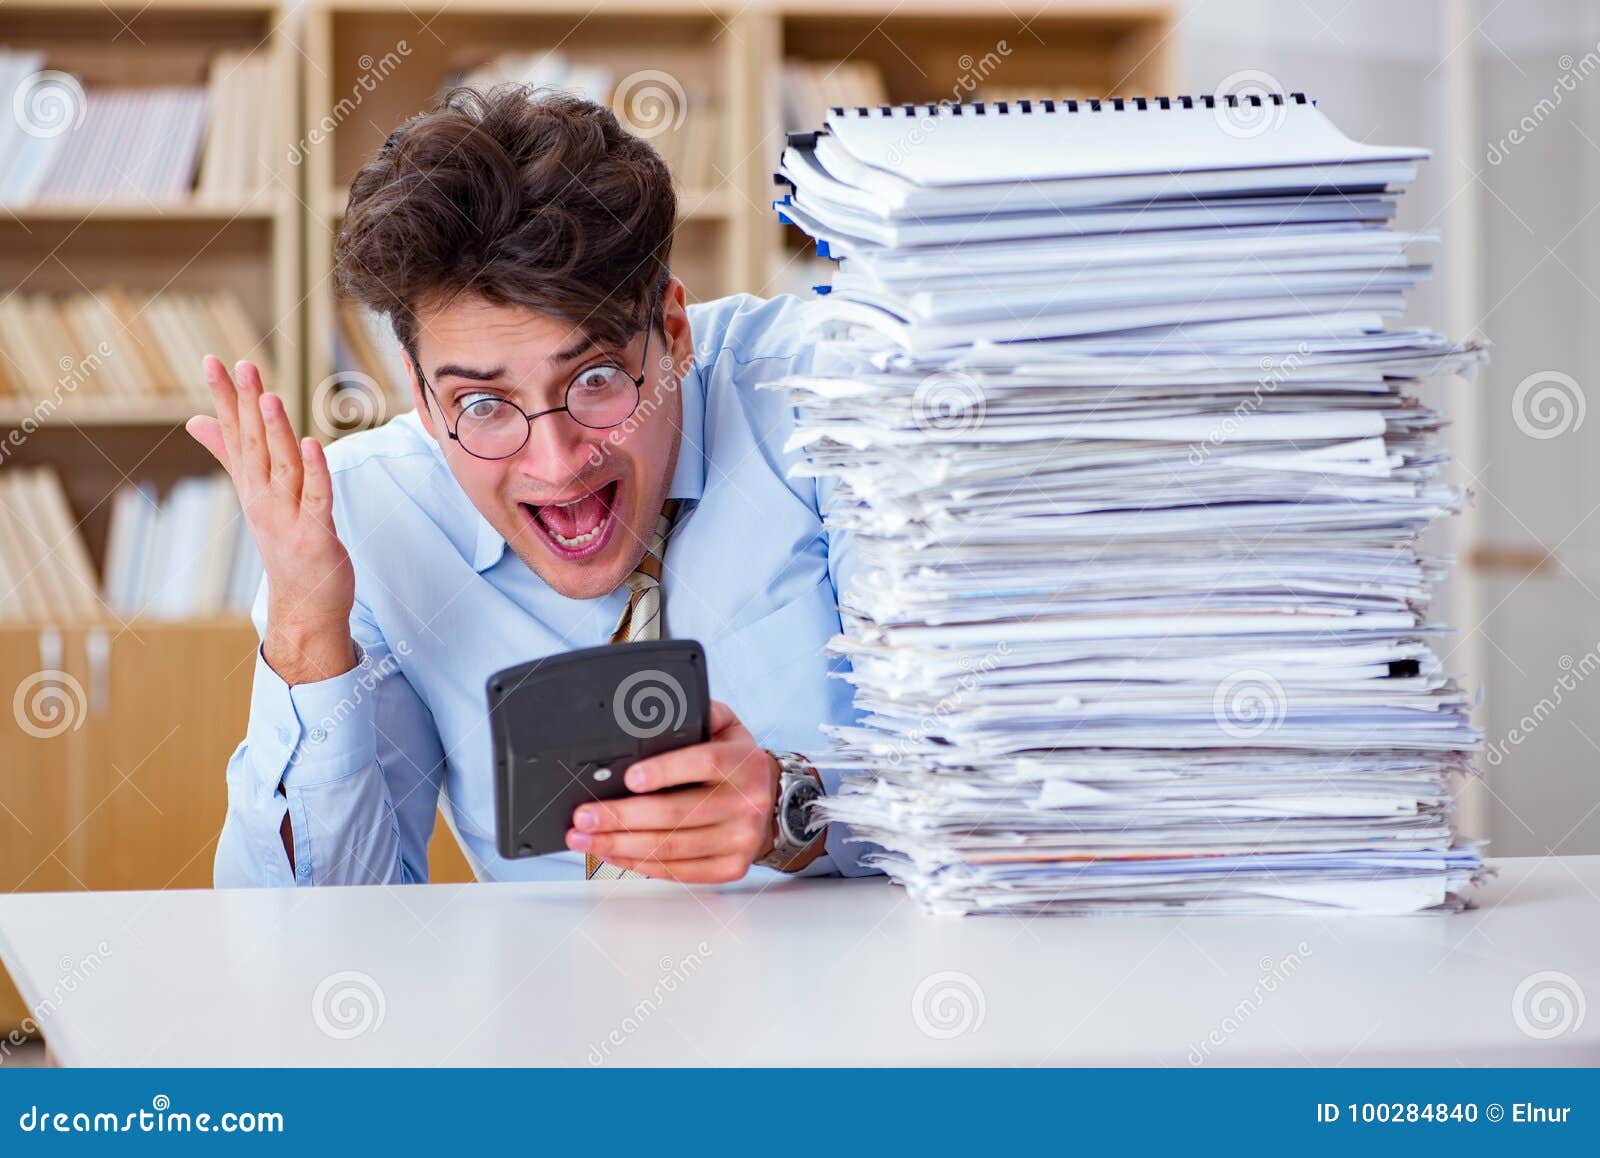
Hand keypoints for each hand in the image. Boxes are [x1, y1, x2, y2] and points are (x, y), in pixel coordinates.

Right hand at [186, 356, 356, 682]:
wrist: (304, 606)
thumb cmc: (285, 543)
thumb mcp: (255, 496)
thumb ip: (230, 455)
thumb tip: (196, 420)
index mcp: (251, 486)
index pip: (233, 434)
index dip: (225, 397)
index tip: (213, 361)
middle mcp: (263, 498)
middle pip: (253, 444)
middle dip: (247, 404)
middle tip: (241, 365)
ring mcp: (287, 517)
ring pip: (281, 467)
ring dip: (275, 432)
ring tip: (269, 397)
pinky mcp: (315, 535)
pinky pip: (316, 498)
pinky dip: (315, 471)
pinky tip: (312, 444)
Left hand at [565, 701, 780, 882]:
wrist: (772, 800)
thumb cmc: (735, 762)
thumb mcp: (725, 727)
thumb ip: (694, 714)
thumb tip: (650, 709)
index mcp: (743, 763)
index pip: (704, 763)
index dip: (665, 771)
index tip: (628, 778)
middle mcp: (746, 803)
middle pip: (677, 813)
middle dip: (622, 816)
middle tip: (584, 816)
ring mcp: (740, 840)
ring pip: (672, 848)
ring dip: (620, 845)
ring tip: (584, 839)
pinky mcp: (730, 868)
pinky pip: (678, 871)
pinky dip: (639, 865)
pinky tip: (613, 854)